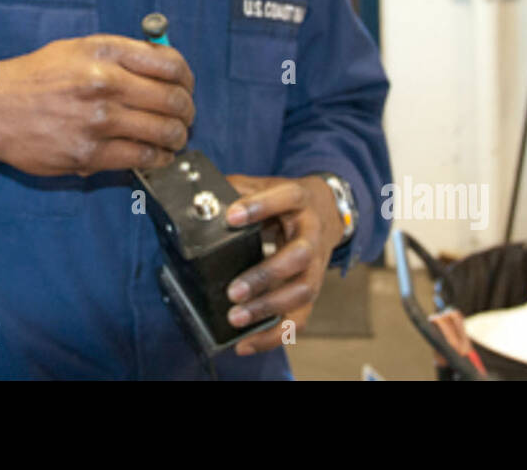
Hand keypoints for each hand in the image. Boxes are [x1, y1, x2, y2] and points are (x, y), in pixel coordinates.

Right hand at [0, 34, 194, 176]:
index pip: (170, 64)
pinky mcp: (89, 154)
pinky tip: (157, 155)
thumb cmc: (35, 76)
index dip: (187, 79)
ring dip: (177, 137)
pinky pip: (141, 158)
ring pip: (164, 132)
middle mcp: (104, 82)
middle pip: (174, 100)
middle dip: (187, 112)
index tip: (186, 87)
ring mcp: (97, 120)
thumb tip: (165, 67)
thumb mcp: (77, 48)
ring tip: (174, 138)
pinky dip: (158, 158)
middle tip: (185, 117)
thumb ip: (121, 54)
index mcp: (104, 51)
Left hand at [222, 174, 345, 355]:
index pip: (286, 198)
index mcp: (299, 200)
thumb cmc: (285, 202)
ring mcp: (315, 265)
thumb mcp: (265, 185)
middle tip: (233, 290)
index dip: (260, 207)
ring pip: (301, 292)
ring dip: (268, 308)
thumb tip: (200, 199)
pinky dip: (273, 335)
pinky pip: (299, 319)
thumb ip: (237, 189)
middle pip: (298, 256)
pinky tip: (245, 342)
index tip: (232, 216)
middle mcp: (312, 234)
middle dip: (265, 275)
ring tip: (236, 317)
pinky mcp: (311, 290)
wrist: (325, 211)